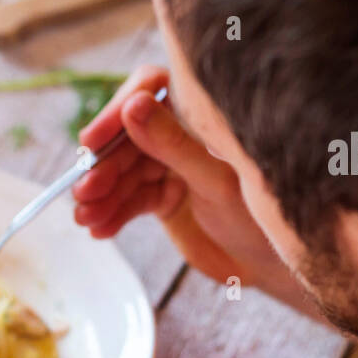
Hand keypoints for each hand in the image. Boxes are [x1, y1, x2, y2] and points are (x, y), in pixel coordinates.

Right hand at [72, 65, 288, 290]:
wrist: (274, 266)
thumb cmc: (264, 217)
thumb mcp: (217, 181)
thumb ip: (173, 143)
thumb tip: (131, 106)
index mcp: (204, 112)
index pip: (149, 90)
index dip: (116, 112)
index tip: (92, 141)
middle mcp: (184, 131)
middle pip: (128, 136)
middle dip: (104, 166)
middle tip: (84, 193)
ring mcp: (171, 164)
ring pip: (124, 171)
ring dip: (102, 194)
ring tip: (85, 218)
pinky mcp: (164, 196)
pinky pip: (130, 199)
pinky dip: (113, 214)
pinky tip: (99, 230)